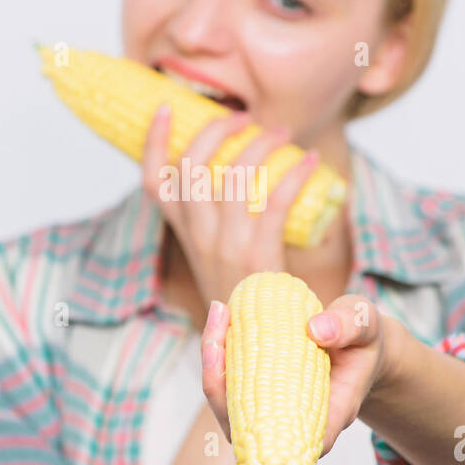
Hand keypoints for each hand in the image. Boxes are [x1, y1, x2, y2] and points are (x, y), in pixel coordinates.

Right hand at [140, 104, 321, 307]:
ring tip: (282, 133)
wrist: (260, 355)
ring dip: (260, 145)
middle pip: (193, 168)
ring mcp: (225, 248)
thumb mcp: (217, 259)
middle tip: (243, 116)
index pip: (154, 183)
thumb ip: (216, 224)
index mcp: (184, 236)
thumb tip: (231, 174)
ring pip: (234, 178)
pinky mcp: (258, 258)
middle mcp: (197, 238)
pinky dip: (294, 175)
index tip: (165, 108)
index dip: (154, 142)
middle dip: (216, 131)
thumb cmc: (247, 297)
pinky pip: (275, 203)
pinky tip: (310, 162)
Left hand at [200, 293, 406, 458]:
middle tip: (217, 335)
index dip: (250, 427)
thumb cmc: (363, 340)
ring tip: (220, 313)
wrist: (357, 345)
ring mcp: (272, 414)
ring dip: (214, 363)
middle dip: (218, 383)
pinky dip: (220, 354)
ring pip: (229, 405)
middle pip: (242, 427)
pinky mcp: (258, 397)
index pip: (284, 443)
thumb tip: (316, 329)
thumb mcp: (365, 324)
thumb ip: (348, 326)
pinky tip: (222, 315)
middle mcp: (294, 425)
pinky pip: (230, 385)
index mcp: (327, 417)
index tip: (234, 383)